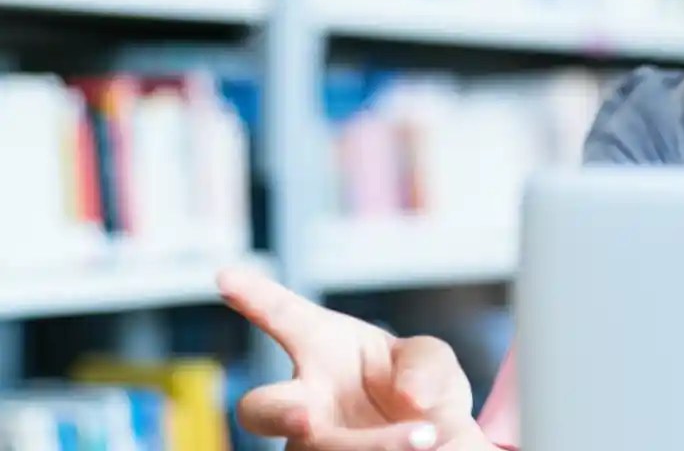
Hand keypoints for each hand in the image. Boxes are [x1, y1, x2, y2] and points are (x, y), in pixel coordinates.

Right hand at [217, 266, 499, 449]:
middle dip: (278, 412)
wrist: (432, 441)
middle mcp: (307, 401)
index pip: (285, 317)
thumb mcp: (430, 360)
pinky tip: (431, 447)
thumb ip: (426, 365)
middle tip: (305, 415)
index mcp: (323, 348)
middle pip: (263, 409)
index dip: (256, 298)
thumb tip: (411, 398)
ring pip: (318, 449)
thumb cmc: (417, 390)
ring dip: (374, 444)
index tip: (225, 277)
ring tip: (426, 436)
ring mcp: (312, 444)